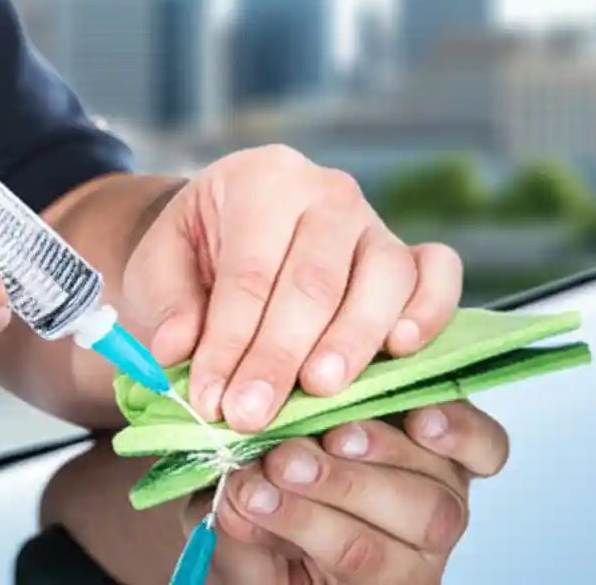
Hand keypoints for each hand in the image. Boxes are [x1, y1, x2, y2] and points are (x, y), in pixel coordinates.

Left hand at [122, 145, 462, 431]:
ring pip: (382, 278)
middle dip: (279, 356)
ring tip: (320, 390)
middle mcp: (326, 192)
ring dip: (352, 341)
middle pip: (313, 280)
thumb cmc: (194, 256)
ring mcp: (375, 222)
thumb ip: (167, 304)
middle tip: (251, 415)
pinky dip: (430, 309)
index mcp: (261, 180)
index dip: (229, 342)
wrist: (227, 237)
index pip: (249, 271)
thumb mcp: (159, 268)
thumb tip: (176, 348)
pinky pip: (437, 272)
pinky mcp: (411, 254)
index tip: (210, 400)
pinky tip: (401, 350)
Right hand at [181, 401, 508, 583]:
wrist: (283, 472)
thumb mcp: (239, 534)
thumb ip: (243, 527)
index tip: (255, 497)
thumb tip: (240, 496)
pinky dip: (458, 431)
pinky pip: (484, 447)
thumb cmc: (259, 520)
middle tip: (283, 461)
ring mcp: (444, 489)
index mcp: (375, 580)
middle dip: (342, 489)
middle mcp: (420, 542)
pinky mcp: (456, 440)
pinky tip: (418, 417)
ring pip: (442, 482)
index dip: (309, 525)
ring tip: (329, 432)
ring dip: (381, 452)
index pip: (363, 560)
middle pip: (414, 521)